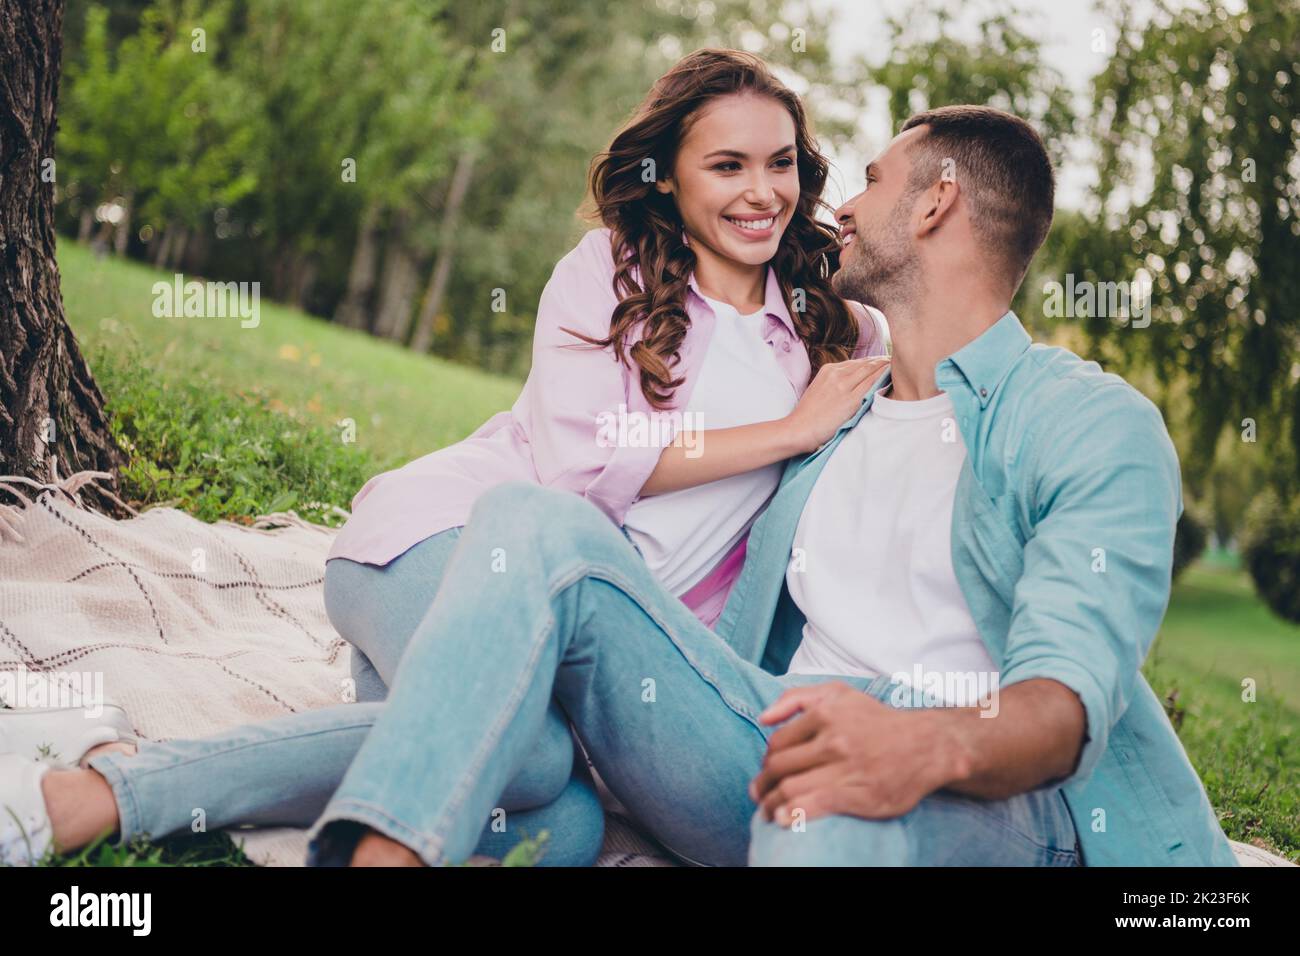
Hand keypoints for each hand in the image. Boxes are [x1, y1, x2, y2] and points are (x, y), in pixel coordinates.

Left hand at [748, 681, 958, 826]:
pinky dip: (794, 814)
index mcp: (825, 715)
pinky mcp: (860, 794)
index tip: (766, 774)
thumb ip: (797, 697)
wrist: (927, 744)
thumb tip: (763, 718)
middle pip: (779, 768)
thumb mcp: (839, 693)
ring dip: (771, 804)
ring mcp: (847, 768)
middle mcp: (833, 740)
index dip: (765, 763)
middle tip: (759, 797)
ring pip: (792, 788)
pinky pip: (816, 804)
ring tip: (768, 813)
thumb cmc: (877, 720)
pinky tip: (784, 820)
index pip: (777, 744)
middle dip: (762, 786)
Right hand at [784, 357, 888, 453]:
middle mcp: (836, 374)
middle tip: (896, 363)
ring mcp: (843, 385)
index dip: (872, 362)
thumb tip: (848, 387)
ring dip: (885, 366)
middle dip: (882, 361)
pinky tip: (892, 376)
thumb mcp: (818, 391)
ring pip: (870, 370)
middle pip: (865, 363)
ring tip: (898, 367)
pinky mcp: (850, 399)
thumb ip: (833, 385)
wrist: (799, 429)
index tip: (883, 363)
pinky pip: (871, 383)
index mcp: (828, 371)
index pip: (856, 363)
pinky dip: (883, 377)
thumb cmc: (808, 416)